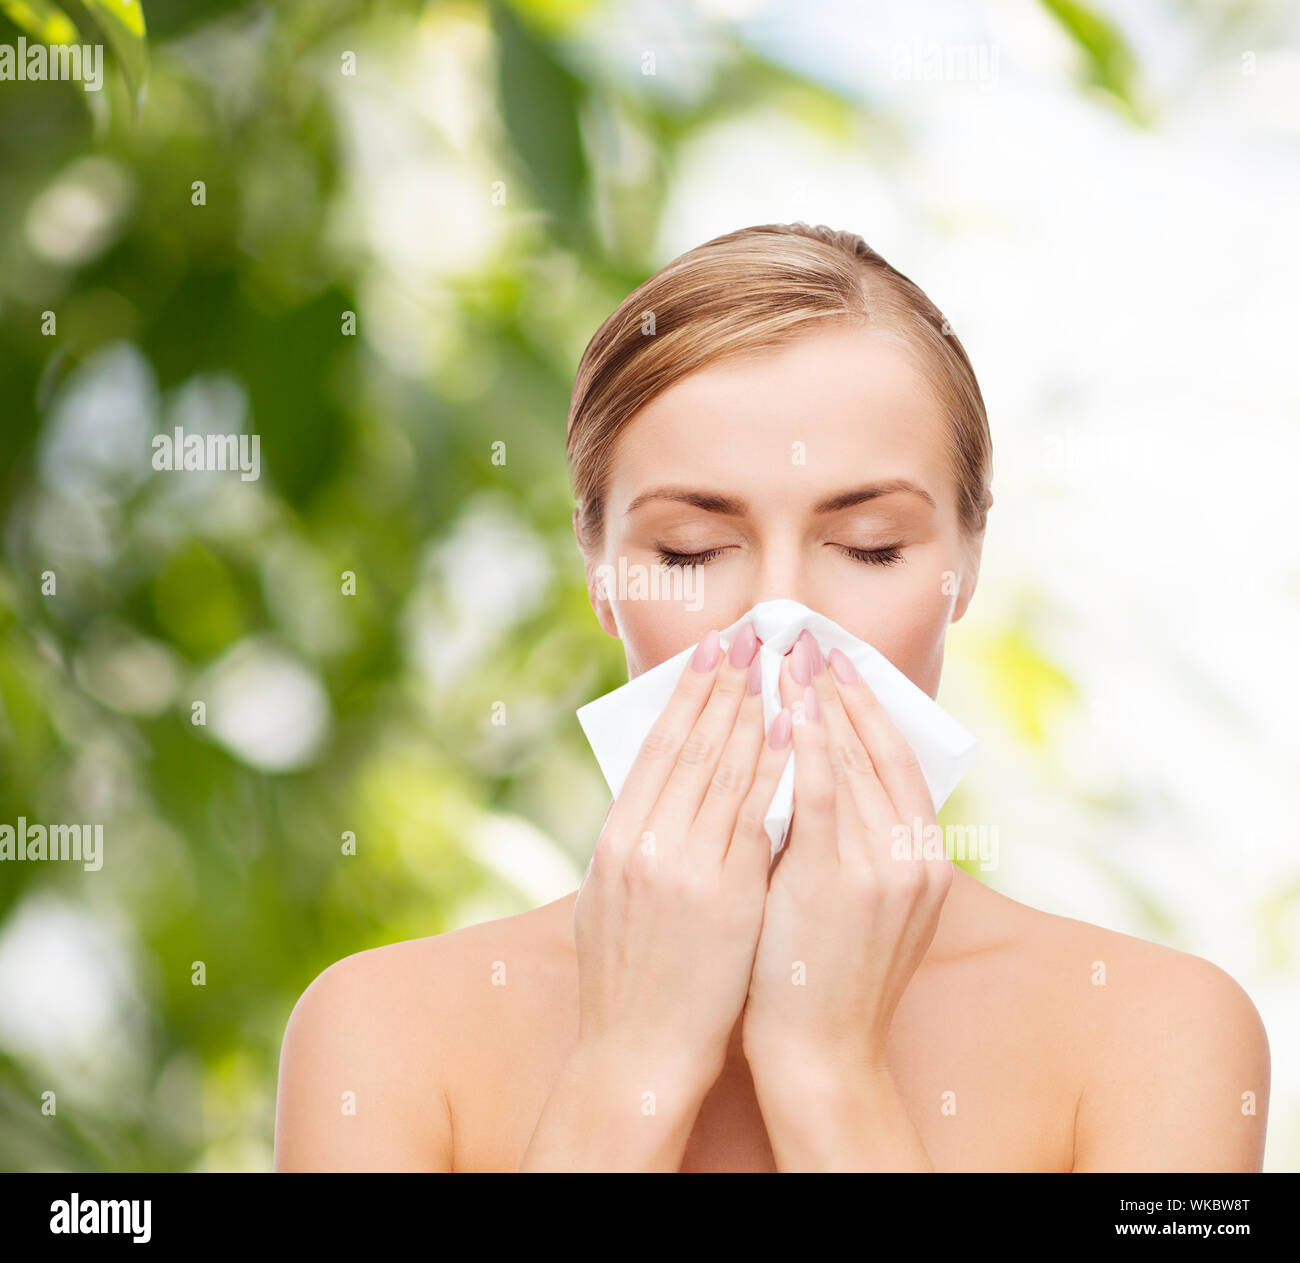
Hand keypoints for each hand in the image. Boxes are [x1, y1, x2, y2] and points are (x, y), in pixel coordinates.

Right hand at [572, 621, 793, 1095]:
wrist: (634, 1052)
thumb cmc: (627, 977)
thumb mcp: (612, 896)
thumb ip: (641, 838)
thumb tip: (667, 789)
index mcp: (615, 838)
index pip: (657, 748)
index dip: (686, 695)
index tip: (710, 653)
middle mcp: (644, 843)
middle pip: (693, 745)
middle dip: (725, 686)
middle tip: (750, 638)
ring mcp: (684, 868)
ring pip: (727, 770)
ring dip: (755, 712)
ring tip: (777, 668)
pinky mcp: (724, 896)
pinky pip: (757, 816)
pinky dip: (776, 770)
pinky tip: (794, 734)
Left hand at [741, 631, 953, 1078]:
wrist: (822, 1055)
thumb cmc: (824, 978)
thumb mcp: (861, 905)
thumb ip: (852, 843)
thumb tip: (816, 778)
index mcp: (924, 859)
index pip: (898, 760)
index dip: (867, 706)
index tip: (840, 662)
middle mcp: (915, 855)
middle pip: (878, 748)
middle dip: (840, 688)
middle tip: (809, 637)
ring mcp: (884, 867)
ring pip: (851, 761)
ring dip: (816, 700)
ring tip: (786, 653)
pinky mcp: (841, 879)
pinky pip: (821, 793)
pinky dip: (807, 743)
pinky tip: (785, 705)